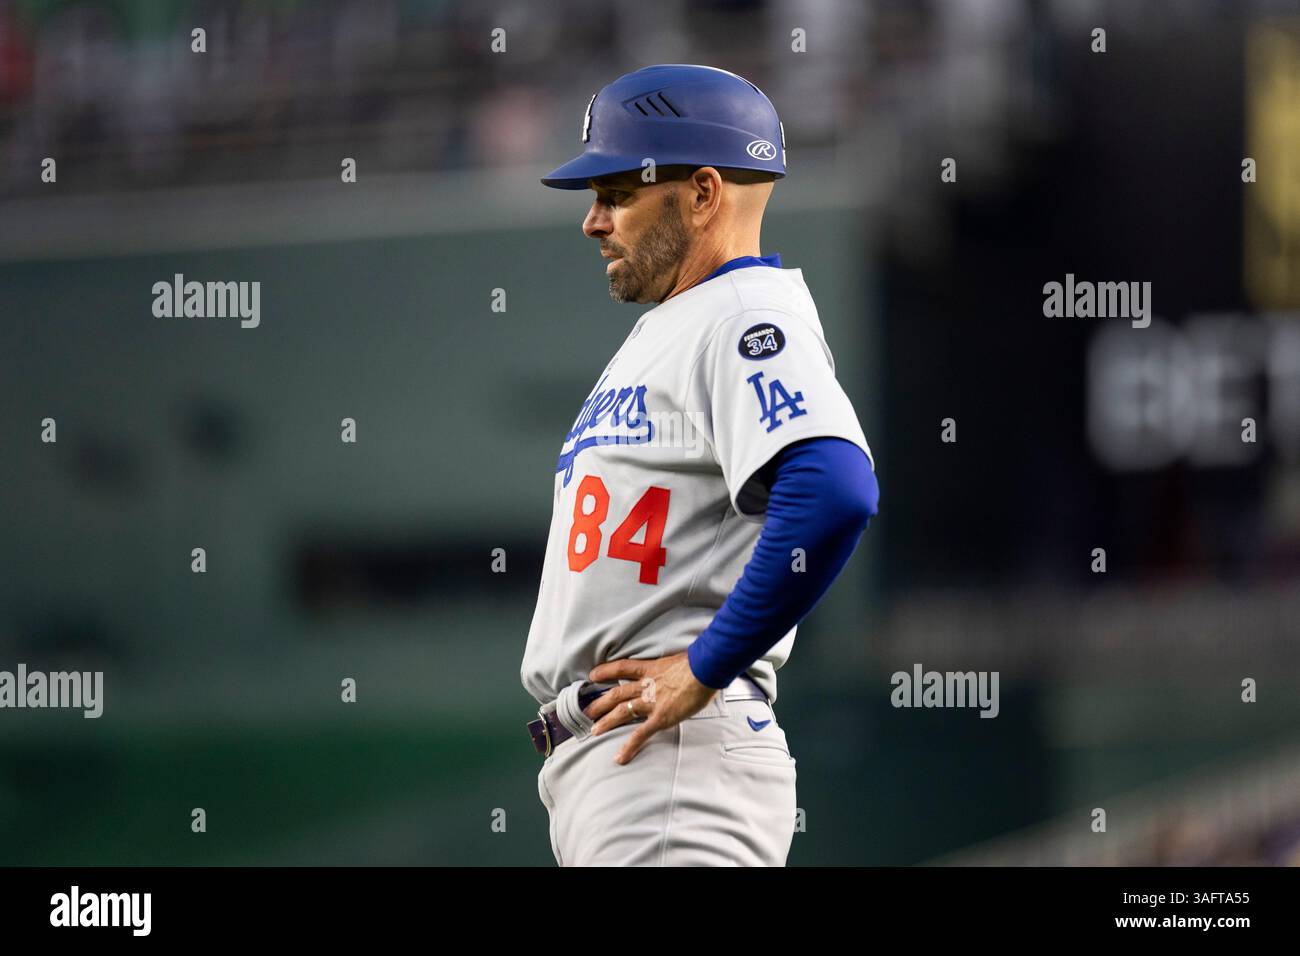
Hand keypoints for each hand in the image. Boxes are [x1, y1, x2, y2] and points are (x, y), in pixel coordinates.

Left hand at [585, 652, 718, 764]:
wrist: (705, 668)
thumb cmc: (701, 662)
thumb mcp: (685, 659)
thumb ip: (679, 666)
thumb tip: (688, 665)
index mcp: (651, 669)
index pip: (622, 668)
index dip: (606, 671)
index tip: (593, 675)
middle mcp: (647, 685)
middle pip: (617, 693)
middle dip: (601, 703)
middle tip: (587, 711)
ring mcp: (651, 702)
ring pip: (622, 712)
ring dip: (606, 722)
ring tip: (594, 731)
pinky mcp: (660, 718)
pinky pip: (641, 734)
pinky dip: (629, 746)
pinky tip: (620, 757)